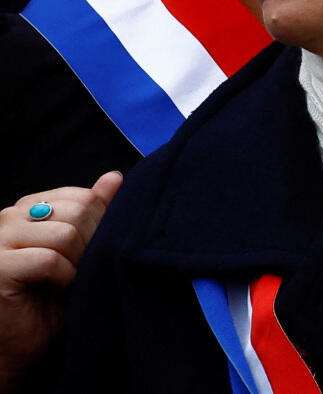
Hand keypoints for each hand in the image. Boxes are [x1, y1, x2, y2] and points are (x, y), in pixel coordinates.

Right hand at [0, 175, 120, 381]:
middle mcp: (9, 217)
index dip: (98, 224)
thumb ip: (93, 212)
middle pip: (77, 211)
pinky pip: (49, 259)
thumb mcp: (78, 250)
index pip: (82, 196)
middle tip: (81, 269)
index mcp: (27, 207)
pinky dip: (63, 277)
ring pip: (65, 234)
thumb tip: (115, 176)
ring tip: (68, 279)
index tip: (92, 250)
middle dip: (91, 243)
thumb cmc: (50, 297)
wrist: (20, 344)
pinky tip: (57, 288)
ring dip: (77, 262)